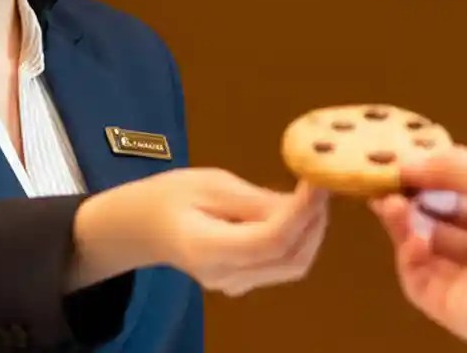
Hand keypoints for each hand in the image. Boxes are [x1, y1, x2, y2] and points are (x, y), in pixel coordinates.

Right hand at [71, 168, 329, 296]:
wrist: (145, 225)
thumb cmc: (171, 197)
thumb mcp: (210, 183)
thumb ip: (255, 200)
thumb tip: (300, 203)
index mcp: (207, 249)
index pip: (269, 241)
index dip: (301, 212)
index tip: (316, 181)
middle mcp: (224, 275)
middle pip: (288, 259)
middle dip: (314, 222)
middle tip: (321, 184)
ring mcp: (235, 284)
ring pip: (291, 266)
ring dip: (311, 230)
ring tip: (312, 194)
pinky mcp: (245, 281)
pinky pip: (282, 265)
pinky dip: (298, 238)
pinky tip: (296, 211)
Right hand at [370, 146, 466, 345]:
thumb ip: (444, 164)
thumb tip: (403, 165)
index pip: (451, 200)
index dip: (422, 184)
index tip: (393, 171)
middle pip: (431, 225)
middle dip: (405, 204)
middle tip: (381, 189)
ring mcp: (465, 280)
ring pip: (419, 251)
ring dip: (401, 226)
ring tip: (392, 206)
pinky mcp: (450, 306)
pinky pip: (418, 281)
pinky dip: (410, 258)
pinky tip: (417, 241)